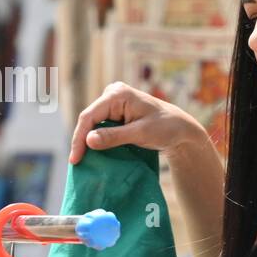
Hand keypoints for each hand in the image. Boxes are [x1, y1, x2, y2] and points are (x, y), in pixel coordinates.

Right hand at [69, 82, 206, 164]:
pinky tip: (91, 153)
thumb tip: (88, 140)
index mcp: (117, 94)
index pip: (89, 116)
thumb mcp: (140, 134)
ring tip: (80, 160)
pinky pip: (100, 126)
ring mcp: (113, 103)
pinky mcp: (115, 113)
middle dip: (81, 140)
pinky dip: (96, 140)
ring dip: (87, 141)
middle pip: (89, 119)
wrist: (181, 129)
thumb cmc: (166, 128)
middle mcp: (112, 94)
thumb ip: (114, 136)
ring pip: (93, 124)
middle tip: (76, 162)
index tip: (75, 159)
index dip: (80, 138)